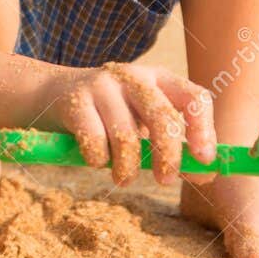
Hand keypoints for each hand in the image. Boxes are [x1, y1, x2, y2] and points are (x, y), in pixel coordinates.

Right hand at [35, 63, 215, 185]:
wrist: (53, 94)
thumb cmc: (110, 116)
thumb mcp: (143, 122)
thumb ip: (173, 145)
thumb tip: (205, 174)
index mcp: (160, 78)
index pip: (195, 97)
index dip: (204, 129)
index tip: (204, 160)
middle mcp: (135, 76)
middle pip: (163, 117)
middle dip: (168, 156)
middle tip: (164, 181)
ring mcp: (103, 85)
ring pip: (127, 136)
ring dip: (127, 168)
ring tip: (123, 178)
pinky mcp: (76, 101)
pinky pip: (95, 142)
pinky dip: (98, 160)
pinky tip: (96, 159)